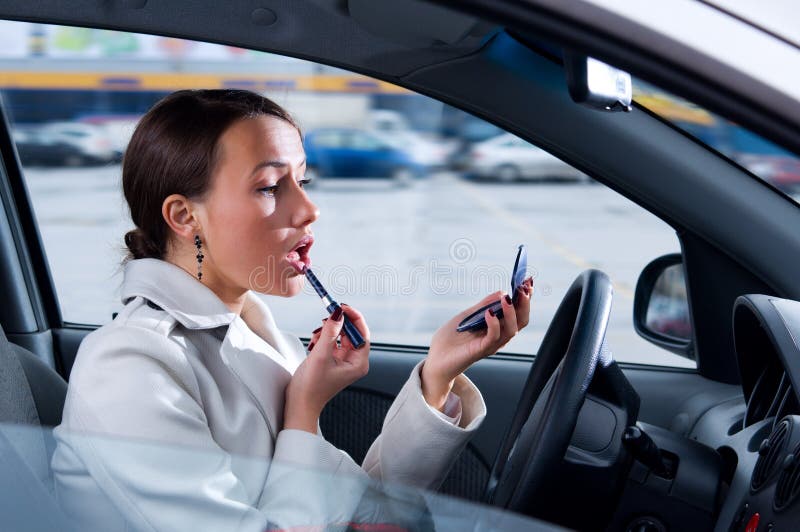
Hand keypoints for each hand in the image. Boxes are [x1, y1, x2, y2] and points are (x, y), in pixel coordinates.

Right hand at [283, 305, 370, 433]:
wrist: (299, 404)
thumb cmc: (311, 388)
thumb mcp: (321, 355)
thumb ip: (330, 332)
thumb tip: (337, 313)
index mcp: (358, 363)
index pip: (362, 334)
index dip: (353, 318)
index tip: (343, 307)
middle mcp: (354, 362)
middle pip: (351, 333)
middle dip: (338, 324)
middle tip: (327, 314)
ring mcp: (343, 361)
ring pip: (340, 336)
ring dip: (328, 331)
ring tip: (317, 336)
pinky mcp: (333, 360)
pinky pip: (332, 342)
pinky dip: (323, 338)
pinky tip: (315, 342)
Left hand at [422, 278, 532, 409]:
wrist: (435, 358)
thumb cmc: (450, 338)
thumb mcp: (468, 315)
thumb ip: (484, 305)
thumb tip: (502, 291)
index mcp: (498, 327)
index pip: (518, 312)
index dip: (525, 298)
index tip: (528, 281)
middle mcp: (498, 336)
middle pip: (521, 321)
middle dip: (525, 304)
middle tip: (523, 288)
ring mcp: (491, 344)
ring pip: (511, 330)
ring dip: (511, 312)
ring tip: (507, 298)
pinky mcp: (480, 350)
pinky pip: (493, 337)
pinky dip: (494, 324)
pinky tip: (489, 313)